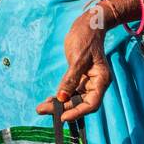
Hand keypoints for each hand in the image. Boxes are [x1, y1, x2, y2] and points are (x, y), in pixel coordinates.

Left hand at [38, 7, 112, 121]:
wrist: (86, 26)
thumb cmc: (85, 38)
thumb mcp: (77, 59)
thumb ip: (70, 79)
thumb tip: (61, 97)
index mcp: (101, 80)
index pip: (92, 103)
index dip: (78, 112)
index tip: (63, 117)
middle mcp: (95, 84)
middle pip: (81, 104)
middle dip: (63, 109)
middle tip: (43, 110)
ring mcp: (87, 82)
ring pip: (74, 100)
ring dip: (59, 105)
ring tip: (42, 107)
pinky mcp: (79, 79)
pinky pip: (70, 92)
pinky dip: (59, 96)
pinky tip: (48, 100)